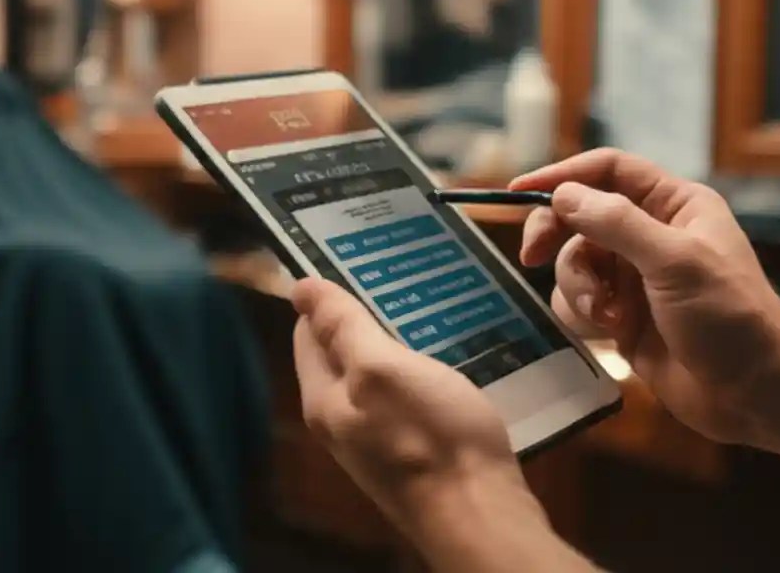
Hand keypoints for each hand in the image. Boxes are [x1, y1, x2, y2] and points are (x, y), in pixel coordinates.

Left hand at [291, 279, 593, 571]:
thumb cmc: (431, 437)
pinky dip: (422, 374)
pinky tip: (449, 361)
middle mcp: (341, 422)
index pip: (308, 333)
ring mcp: (376, 442)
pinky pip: (406, 402)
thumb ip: (342, 328)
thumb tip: (298, 286)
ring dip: (399, 346)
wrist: (481, 515)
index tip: (362, 265)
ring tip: (431, 313)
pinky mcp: (412, 455)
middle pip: (342, 355)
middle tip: (402, 282)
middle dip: (368, 318)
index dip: (330, 297)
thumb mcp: (382, 369)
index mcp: (323, 399)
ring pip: (378, 378)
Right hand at [511, 148, 779, 444]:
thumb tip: (562, 196)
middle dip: (555, 236)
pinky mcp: (622, 317)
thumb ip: (616, 224)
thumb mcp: (675, 261)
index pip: (609, 171)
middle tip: (532, 257)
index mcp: (675, 206)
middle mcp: (651, 235)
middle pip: (579, 216)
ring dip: (577, 287)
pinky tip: (611, 332)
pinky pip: (578, 302)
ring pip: (573, 263)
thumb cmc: (731, 318)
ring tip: (605, 315)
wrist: (757, 392)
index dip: (562, 175)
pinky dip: (583, 314)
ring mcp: (634, 278)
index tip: (519, 190)